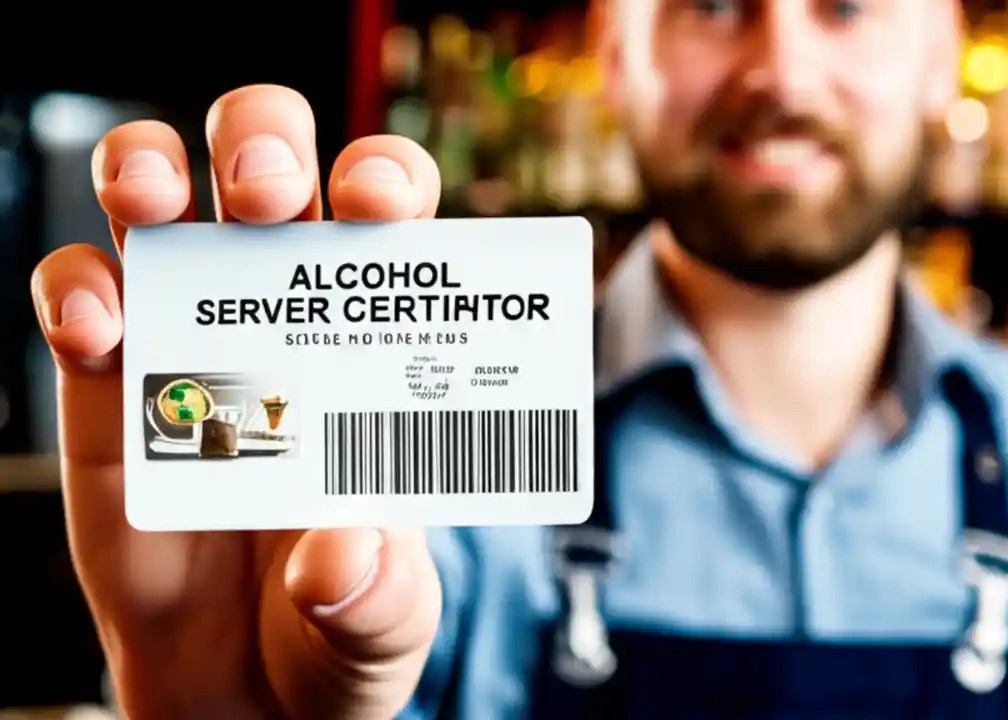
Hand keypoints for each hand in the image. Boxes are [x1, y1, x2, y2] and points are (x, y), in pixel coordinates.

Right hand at [29, 85, 443, 719]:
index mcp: (381, 344)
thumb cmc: (339, 625)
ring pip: (162, 206)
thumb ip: (379, 591)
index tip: (378, 203)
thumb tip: (342, 555)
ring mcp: (192, 343)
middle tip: (265, 189)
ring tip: (151, 196)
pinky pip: (79, 306)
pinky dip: (75, 293)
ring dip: (149, 171)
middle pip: (273, 173)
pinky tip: (96, 326)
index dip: (387, 181)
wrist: (245, 687)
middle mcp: (287, 319)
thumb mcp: (387, 618)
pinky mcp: (109, 389)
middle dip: (263, 143)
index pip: (393, 223)